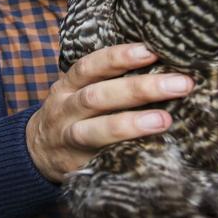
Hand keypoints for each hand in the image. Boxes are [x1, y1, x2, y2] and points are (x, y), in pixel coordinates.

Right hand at [26, 43, 194, 181]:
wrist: (36, 153)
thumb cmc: (74, 115)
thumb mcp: (79, 91)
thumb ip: (108, 80)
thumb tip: (162, 63)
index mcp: (68, 86)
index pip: (91, 66)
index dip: (119, 56)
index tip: (151, 50)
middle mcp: (65, 109)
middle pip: (99, 96)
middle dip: (141, 88)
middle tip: (181, 84)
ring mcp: (70, 139)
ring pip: (97, 130)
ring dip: (133, 124)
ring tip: (166, 120)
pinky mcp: (77, 166)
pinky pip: (100, 161)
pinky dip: (125, 154)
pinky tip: (153, 153)